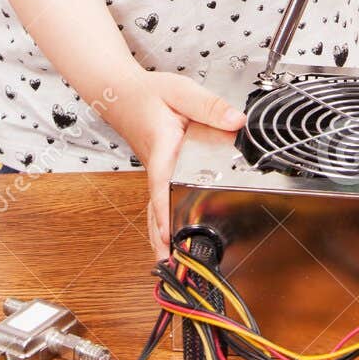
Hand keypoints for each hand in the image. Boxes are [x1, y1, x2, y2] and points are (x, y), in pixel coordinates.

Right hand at [107, 72, 246, 261]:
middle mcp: (157, 167)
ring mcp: (156, 172)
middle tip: (172, 267)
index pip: (163, 188)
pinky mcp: (159, 171)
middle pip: (157, 210)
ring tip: (169, 264)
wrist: (122, 92)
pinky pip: (160, 202)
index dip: (165, 214)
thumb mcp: (182, 92)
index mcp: (163, 150)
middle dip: (162, 239)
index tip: (169, 238)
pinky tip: (168, 236)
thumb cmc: (148, 94)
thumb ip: (209, 106)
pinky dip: (161, 222)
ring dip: (160, 237)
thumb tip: (236, 121)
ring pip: (156, 210)